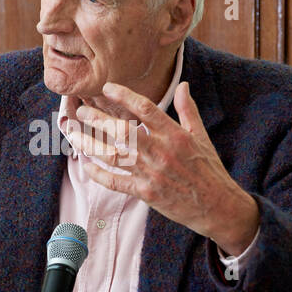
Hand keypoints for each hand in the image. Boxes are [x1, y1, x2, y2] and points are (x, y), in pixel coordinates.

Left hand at [75, 82, 259, 254]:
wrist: (217, 206)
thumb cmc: (209, 169)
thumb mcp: (201, 136)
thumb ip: (188, 109)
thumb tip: (182, 85)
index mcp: (175, 134)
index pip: (146, 108)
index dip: (124, 96)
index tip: (107, 87)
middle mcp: (160, 151)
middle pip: (123, 131)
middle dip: (98, 119)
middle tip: (81, 111)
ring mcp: (151, 173)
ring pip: (113, 156)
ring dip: (90, 144)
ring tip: (74, 134)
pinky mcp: (146, 193)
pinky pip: (116, 182)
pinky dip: (99, 174)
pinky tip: (86, 166)